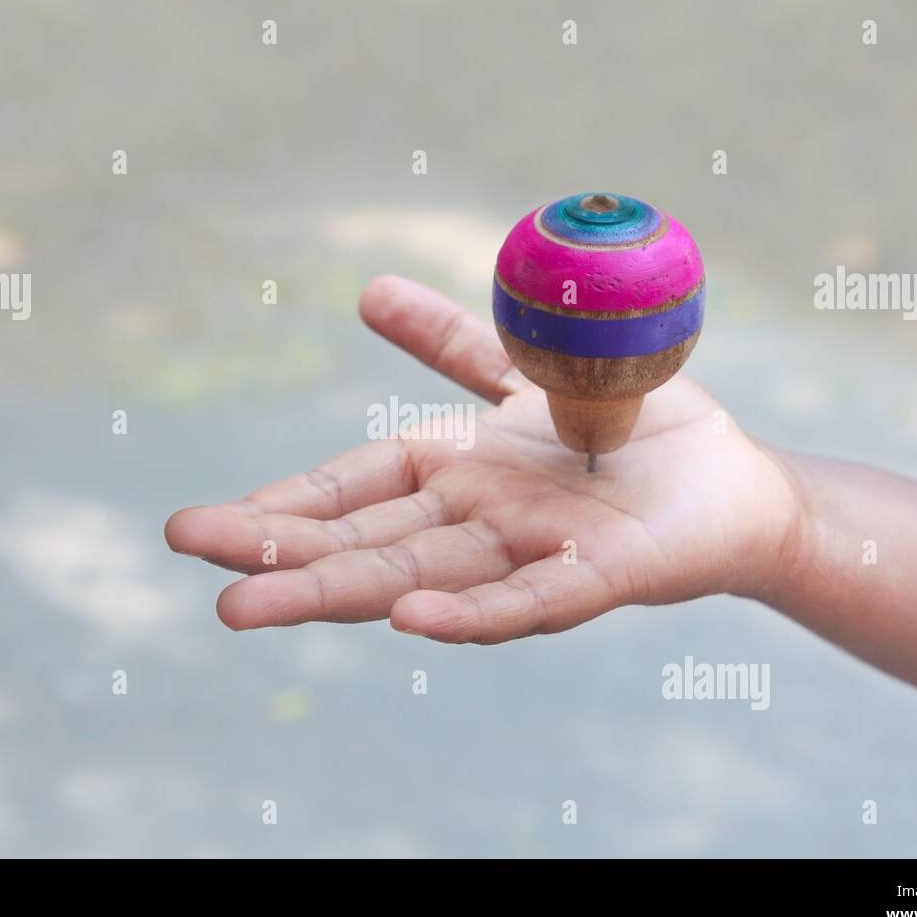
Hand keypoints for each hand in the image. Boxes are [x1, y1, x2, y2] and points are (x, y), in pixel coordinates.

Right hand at [165, 276, 802, 642]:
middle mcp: (477, 523)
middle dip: (275, 551)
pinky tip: (410, 623)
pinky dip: (474, 614)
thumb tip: (366, 293)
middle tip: (185, 552)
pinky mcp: (603, 573)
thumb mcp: (528, 375)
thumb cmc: (628, 433)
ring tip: (247, 604)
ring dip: (337, 591)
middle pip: (364, 543)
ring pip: (421, 578)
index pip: (351, 493)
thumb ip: (454, 346)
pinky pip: (533, 597)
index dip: (282, 506)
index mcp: (454, 475)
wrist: (731, 480)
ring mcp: (533, 551)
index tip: (202, 525)